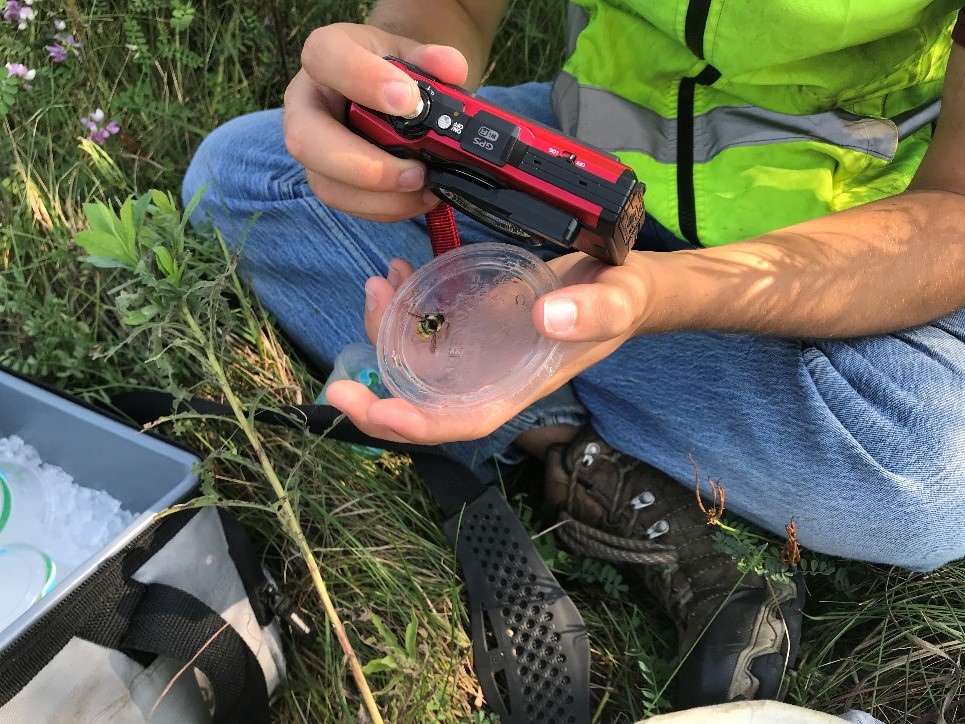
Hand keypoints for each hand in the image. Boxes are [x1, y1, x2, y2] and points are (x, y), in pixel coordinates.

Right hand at [283, 23, 467, 220]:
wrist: (384, 89)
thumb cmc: (390, 70)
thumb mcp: (411, 54)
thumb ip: (432, 59)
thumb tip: (453, 70)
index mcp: (324, 55)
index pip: (324, 58)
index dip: (365, 80)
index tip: (410, 101)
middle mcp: (306, 105)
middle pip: (306, 142)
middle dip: (367, 166)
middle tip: (417, 172)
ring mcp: (313, 150)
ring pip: (328, 186)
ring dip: (382, 198)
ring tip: (425, 188)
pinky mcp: (329, 181)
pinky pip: (350, 205)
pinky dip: (389, 208)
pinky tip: (420, 197)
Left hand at [324, 251, 656, 444]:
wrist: (624, 283)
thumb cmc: (624, 300)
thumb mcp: (618, 302)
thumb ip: (591, 313)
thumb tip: (545, 316)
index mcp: (518, 385)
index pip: (460, 421)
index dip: (413, 425)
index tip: (373, 408)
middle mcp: (489, 375)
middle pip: (423, 399)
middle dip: (378, 391)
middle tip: (348, 356)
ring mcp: (478, 350)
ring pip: (418, 359)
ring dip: (386, 331)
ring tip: (379, 283)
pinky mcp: (474, 322)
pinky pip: (429, 324)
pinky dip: (405, 304)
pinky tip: (398, 272)